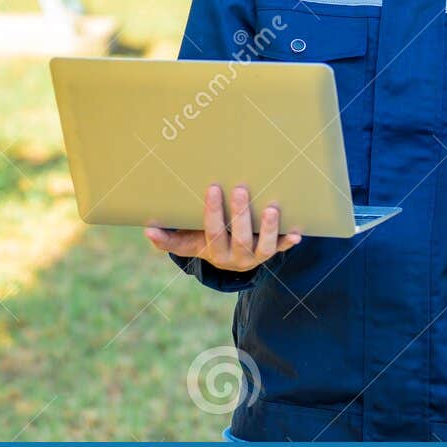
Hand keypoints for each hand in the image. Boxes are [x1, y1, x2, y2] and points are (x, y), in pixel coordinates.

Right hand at [145, 184, 300, 272]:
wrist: (231, 260)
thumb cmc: (206, 242)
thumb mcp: (188, 243)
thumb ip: (169, 240)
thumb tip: (147, 230)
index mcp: (214, 253)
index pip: (213, 232)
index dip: (213, 212)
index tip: (213, 187)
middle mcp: (237, 258)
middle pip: (240, 238)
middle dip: (241, 214)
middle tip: (242, 188)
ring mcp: (256, 257)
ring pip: (265, 247)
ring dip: (270, 229)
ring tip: (273, 208)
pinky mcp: (271, 253)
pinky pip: (282, 249)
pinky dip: (289, 241)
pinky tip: (298, 232)